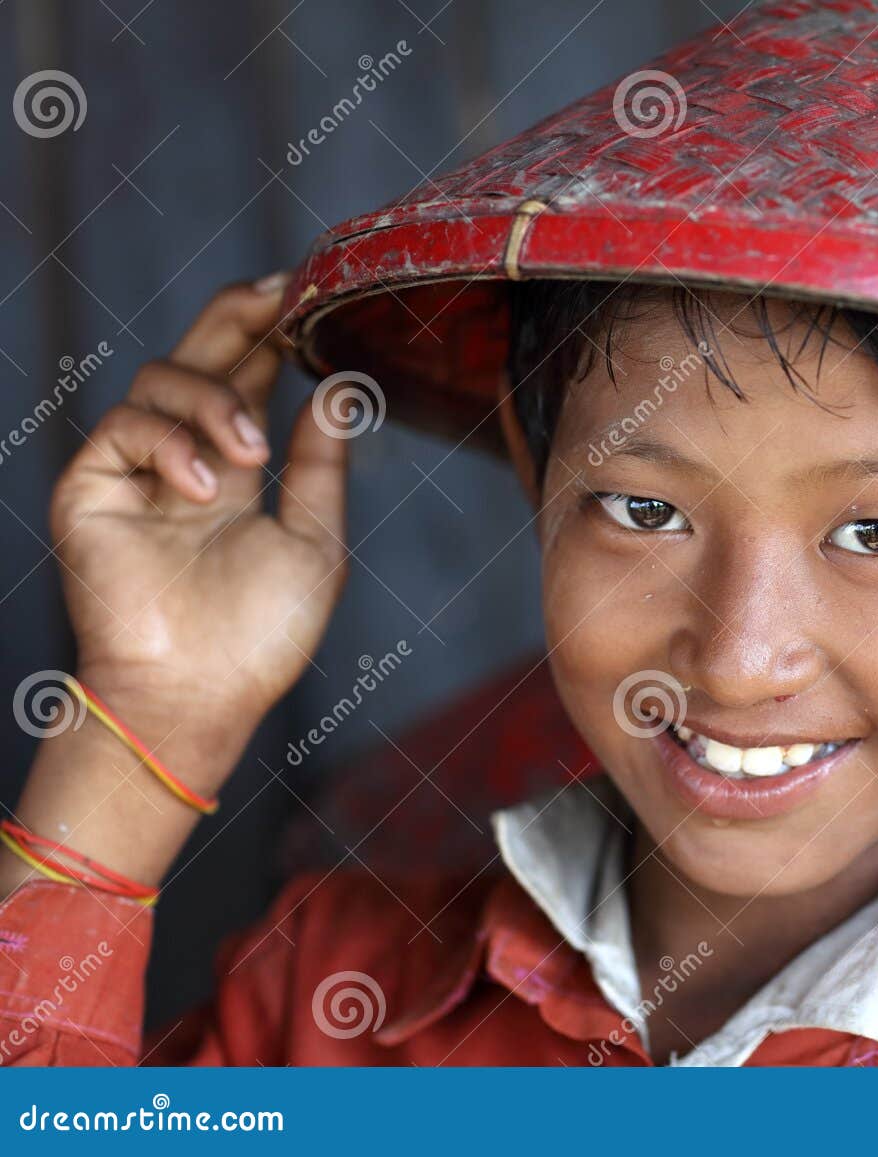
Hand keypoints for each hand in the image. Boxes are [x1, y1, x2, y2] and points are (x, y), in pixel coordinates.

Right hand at [48, 276, 348, 780]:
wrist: (199, 695)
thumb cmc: (260, 635)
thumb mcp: (314, 539)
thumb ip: (320, 463)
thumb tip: (339, 387)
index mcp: (231, 471)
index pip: (247, 379)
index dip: (270, 332)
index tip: (306, 294)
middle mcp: (179, 461)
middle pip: (199, 356)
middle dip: (238, 316)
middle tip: (281, 293)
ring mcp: (131, 472)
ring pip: (163, 379)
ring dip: (216, 400)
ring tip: (251, 454)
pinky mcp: (89, 488)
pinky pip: (124, 424)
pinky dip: (171, 442)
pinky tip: (206, 483)